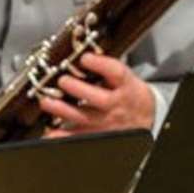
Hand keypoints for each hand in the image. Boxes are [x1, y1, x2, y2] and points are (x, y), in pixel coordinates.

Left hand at [38, 51, 154, 134]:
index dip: (100, 65)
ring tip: (46, 102)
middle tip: (62, 81)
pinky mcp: (97, 135)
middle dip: (78, 89)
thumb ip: (105, 68)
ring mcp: (106, 122)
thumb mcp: (125, 77)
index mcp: (126, 86)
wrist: (146, 118)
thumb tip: (79, 55)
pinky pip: (78, 137)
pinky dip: (62, 136)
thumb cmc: (129, 93)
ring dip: (63, 110)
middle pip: (99, 98)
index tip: (85, 58)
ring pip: (84, 118)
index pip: (116, 73)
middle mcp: (116, 105)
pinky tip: (49, 131)